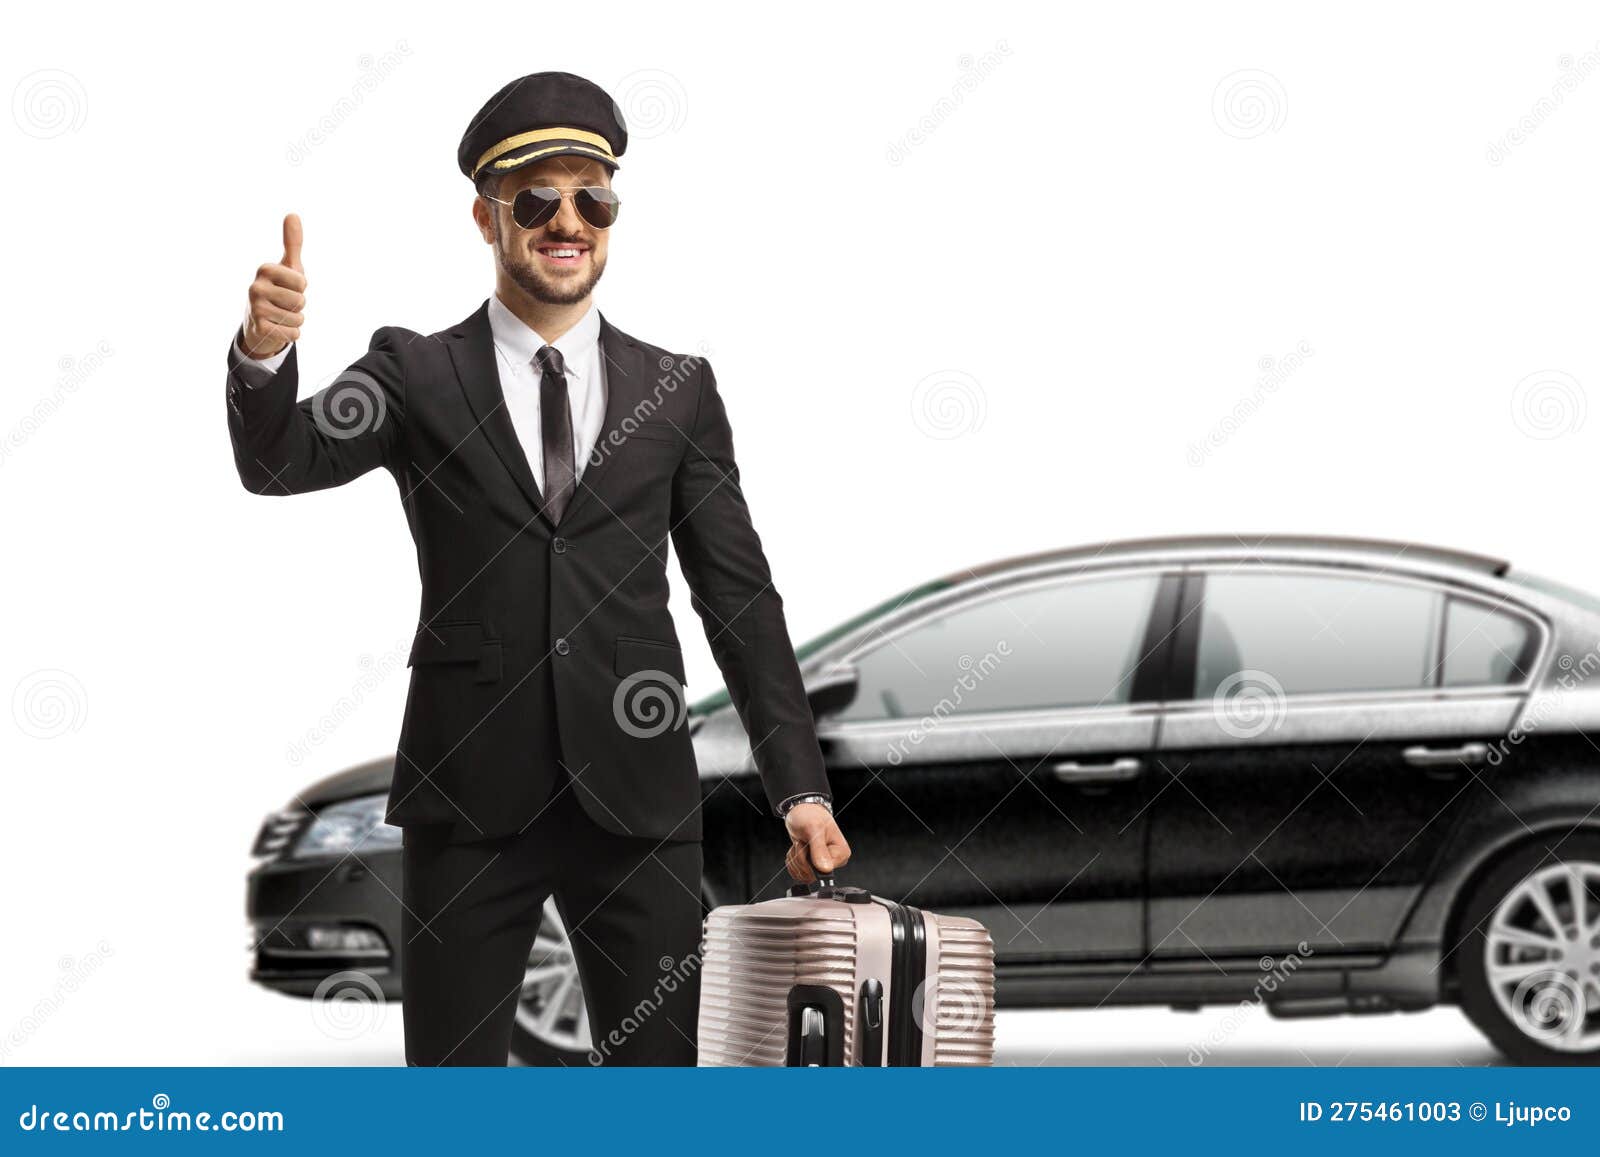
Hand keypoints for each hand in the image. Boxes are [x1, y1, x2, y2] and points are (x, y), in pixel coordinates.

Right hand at [242, 213, 307, 358]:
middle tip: (283, 303)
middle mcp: (256, 287)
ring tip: (280, 315)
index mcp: (265, 269)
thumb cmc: (279, 290)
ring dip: (295, 320)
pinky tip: (278, 328)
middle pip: (300, 301)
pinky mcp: (259, 329)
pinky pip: (293, 334)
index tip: (288, 287)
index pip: (302, 282)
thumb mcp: (288, 266)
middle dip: (298, 306)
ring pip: (298, 318)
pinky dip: (291, 334)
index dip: (301, 288)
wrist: (259, 323)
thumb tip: (293, 214)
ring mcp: (256, 309)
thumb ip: (292, 243)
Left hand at [783, 803, 851, 882]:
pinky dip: (792, 861)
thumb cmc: (810, 815)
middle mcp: (833, 861)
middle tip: (803, 842)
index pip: (824, 871)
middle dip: (800, 858)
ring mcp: (822, 864)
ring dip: (795, 859)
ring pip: (803, 875)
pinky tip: (797, 849)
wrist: (801, 811)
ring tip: (801, 843)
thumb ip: (819, 849)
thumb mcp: (814, 828)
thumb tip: (826, 868)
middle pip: (811, 874)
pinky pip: (798, 874)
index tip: (808, 845)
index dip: (810, 860)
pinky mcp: (811, 866)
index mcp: (841, 853)